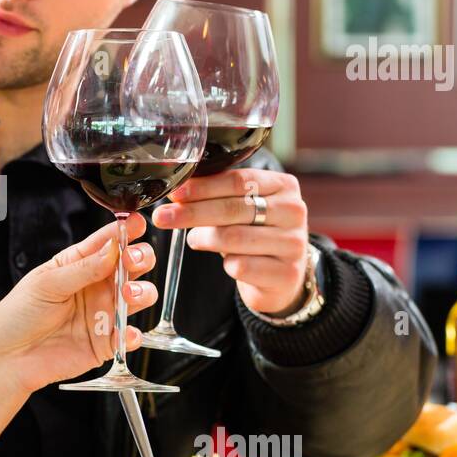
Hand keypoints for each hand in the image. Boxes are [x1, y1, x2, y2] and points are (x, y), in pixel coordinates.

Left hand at [0, 214, 158, 395]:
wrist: (6, 358)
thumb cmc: (17, 315)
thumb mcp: (46, 284)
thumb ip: (82, 268)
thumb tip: (112, 248)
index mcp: (77, 265)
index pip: (107, 242)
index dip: (125, 231)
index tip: (136, 224)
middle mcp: (95, 286)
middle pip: (131, 266)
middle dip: (140, 258)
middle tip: (132, 261)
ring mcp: (103, 314)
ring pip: (139, 296)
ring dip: (142, 291)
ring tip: (128, 294)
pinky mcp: (106, 343)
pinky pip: (129, 337)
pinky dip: (133, 334)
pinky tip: (125, 333)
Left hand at [152, 168, 308, 316]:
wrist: (282, 275)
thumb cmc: (256, 233)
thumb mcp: (243, 208)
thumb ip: (217, 195)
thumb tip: (176, 193)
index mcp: (284, 186)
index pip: (239, 181)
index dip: (203, 187)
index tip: (175, 194)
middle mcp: (293, 211)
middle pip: (234, 209)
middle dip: (192, 213)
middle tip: (163, 218)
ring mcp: (293, 244)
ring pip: (235, 237)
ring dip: (205, 238)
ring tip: (194, 239)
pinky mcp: (286, 274)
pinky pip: (242, 266)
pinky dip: (225, 264)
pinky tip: (225, 262)